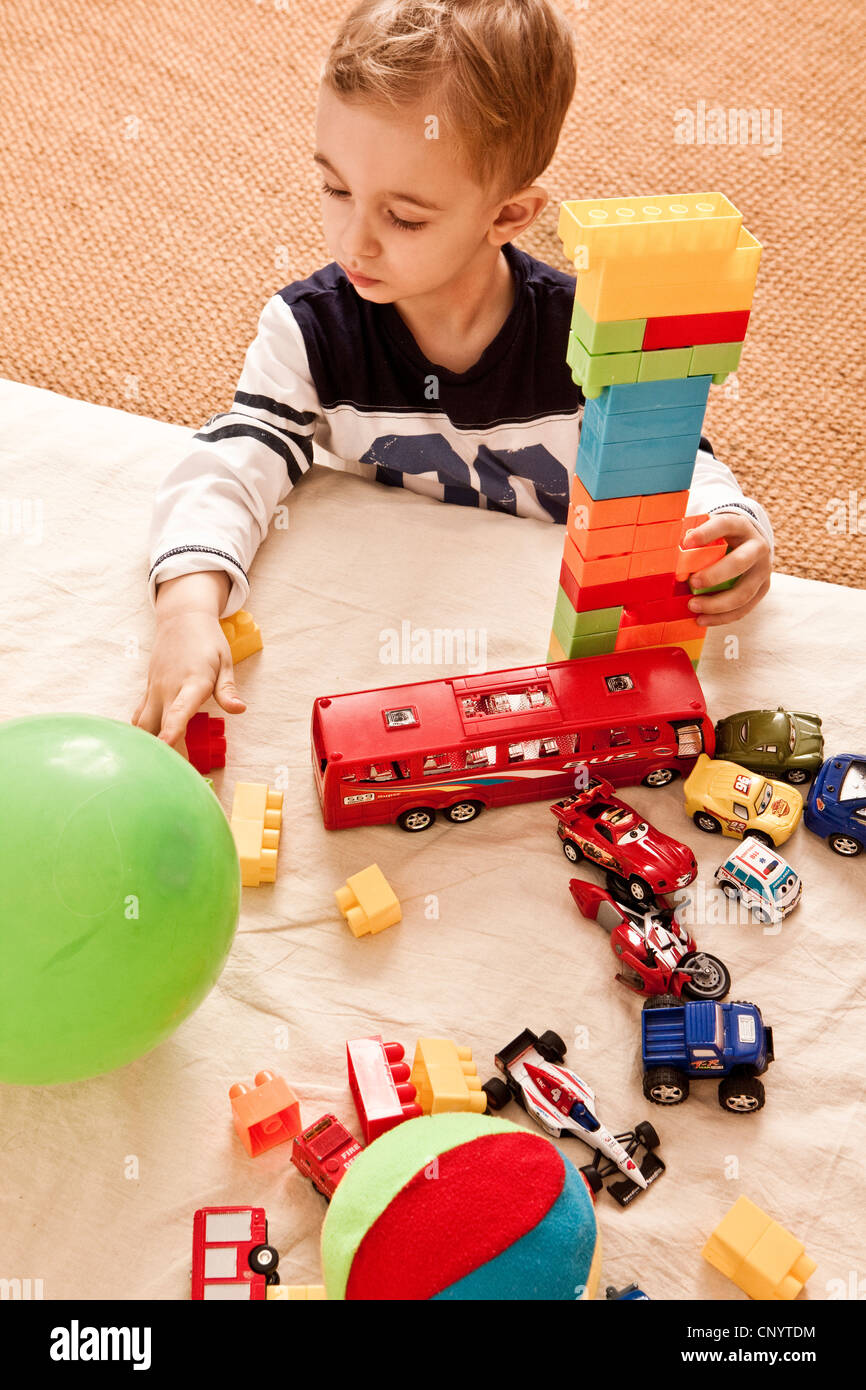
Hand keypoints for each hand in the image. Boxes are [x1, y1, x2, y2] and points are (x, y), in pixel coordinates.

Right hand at [131, 572, 245, 752]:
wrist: (181, 619)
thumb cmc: (208, 641)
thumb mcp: (225, 662)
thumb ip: (228, 690)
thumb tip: (240, 710)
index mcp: (192, 682)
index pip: (180, 710)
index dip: (172, 731)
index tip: (166, 749)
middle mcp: (168, 688)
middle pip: (158, 726)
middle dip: (162, 752)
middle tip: (172, 778)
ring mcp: (154, 690)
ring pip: (143, 725)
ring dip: (148, 746)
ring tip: (156, 770)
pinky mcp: (148, 691)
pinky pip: (139, 717)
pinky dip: (140, 735)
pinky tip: (146, 751)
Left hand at [682, 511, 771, 627]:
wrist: (751, 543)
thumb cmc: (723, 538)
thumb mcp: (712, 532)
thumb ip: (695, 540)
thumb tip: (671, 555)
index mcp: (741, 526)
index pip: (725, 525)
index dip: (706, 533)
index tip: (686, 542)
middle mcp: (757, 547)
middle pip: (740, 562)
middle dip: (714, 575)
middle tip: (692, 583)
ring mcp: (763, 570)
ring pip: (743, 592)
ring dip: (716, 604)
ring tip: (692, 606)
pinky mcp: (762, 589)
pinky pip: (743, 608)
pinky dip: (721, 617)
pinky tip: (702, 619)